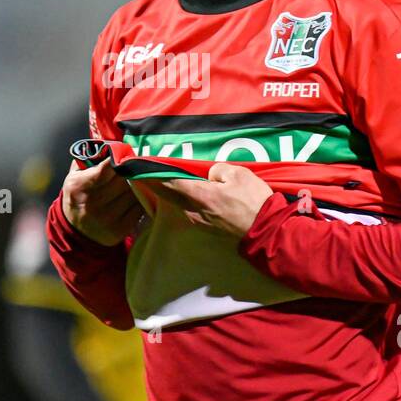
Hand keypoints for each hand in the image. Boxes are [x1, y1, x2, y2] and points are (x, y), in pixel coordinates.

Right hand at [60, 157, 143, 245]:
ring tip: (144, 176)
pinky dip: (144, 198)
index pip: (107, 167)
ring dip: (142, 183)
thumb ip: (90, 157)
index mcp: (79, 186)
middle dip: (133, 169)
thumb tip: (111, 140)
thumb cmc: (79, 194)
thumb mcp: (75, 175)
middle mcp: (92, 203)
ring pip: (135, 193)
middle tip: (140, 161)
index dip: (120, 157)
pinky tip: (144, 193)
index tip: (128, 151)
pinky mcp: (120, 230)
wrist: (76, 231)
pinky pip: (140, 208)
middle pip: (125, 179)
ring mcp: (107, 218)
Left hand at [147, 162, 273, 238]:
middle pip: (168, 194)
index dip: (150, 173)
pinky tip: (186, 194)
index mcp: (198, 195)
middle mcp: (192, 211)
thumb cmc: (253, 202)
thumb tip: (209, 177)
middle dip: (155, 183)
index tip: (134, 167)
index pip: (167, 182)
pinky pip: (189, 209)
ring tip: (164, 180)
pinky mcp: (206, 228)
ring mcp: (198, 222)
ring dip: (170, 192)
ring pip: (178, 202)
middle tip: (142, 172)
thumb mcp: (238, 174)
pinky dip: (183, 200)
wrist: (266, 232)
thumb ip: (217, 171)